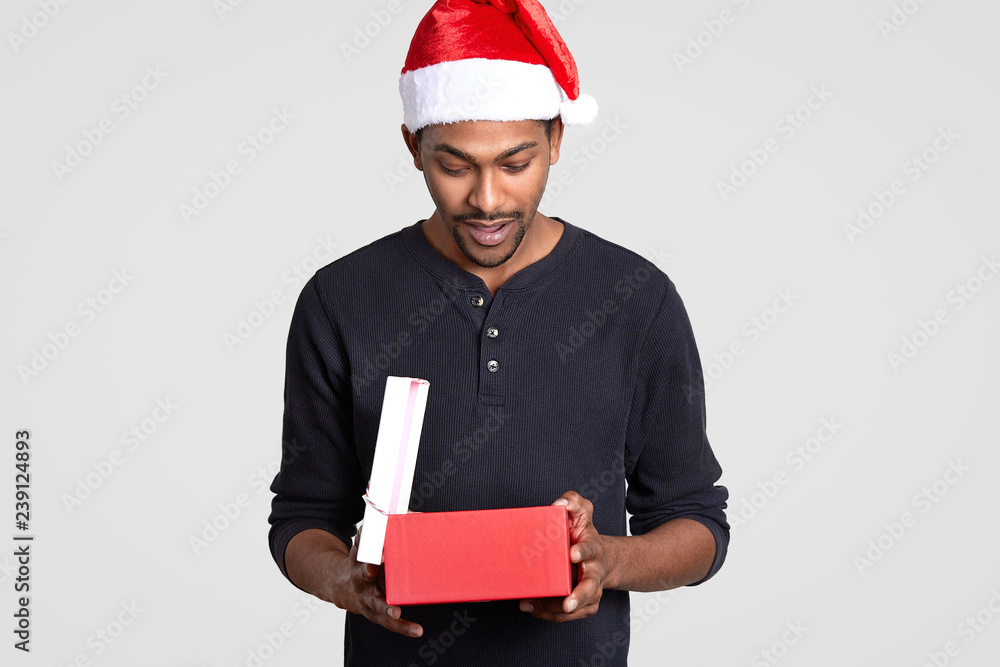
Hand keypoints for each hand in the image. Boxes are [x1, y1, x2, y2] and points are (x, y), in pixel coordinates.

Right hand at [285, 527, 422, 637]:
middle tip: (374, 571)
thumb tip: (396, 511)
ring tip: (396, 612)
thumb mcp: (364, 544)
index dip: (367, 549)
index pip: (361, 551)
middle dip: (368, 574)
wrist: (341, 587)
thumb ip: (375, 532)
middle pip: (364, 576)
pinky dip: (403, 627)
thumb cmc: (360, 561)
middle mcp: (360, 579)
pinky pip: (390, 622)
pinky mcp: (376, 613)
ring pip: (375, 605)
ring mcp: (367, 599)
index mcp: (359, 559)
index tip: (375, 547)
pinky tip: (417, 630)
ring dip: (386, 609)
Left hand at [519, 491, 608, 621]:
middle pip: (591, 587)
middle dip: (579, 595)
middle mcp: (595, 572)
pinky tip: (532, 608)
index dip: (582, 552)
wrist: (604, 558)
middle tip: (567, 603)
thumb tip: (559, 503)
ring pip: (578, 606)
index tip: (572, 554)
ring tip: (530, 605)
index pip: (590, 549)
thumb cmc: (585, 534)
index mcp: (593, 548)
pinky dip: (550, 613)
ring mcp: (592, 590)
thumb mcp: (582, 512)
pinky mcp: (586, 604)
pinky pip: (569, 615)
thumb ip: (574, 501)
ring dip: (556, 609)